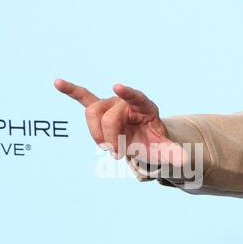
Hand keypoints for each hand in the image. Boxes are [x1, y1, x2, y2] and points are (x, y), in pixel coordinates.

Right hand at [54, 80, 185, 172]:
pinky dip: (71, 91)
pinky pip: (83, 98)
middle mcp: (126, 102)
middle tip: (117, 155)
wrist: (145, 141)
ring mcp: (111, 104)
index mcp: (146, 108)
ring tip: (107, 148)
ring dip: (95, 133)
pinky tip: (57, 83)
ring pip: (93, 113)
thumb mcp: (166, 151)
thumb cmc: (155, 143)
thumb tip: (185, 161)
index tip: (117, 87)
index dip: (127, 93)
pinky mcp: (99, 109)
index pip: (136, 97)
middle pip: (109, 115)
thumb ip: (174, 154)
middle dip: (110, 137)